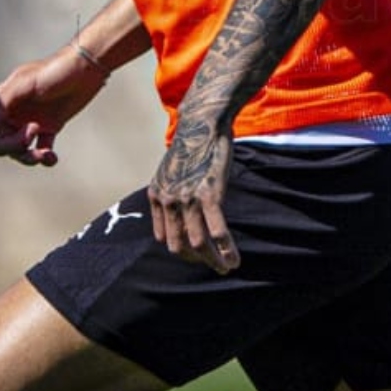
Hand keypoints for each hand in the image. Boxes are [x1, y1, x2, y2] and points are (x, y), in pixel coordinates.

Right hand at [0, 48, 107, 169]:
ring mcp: (30, 123)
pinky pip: (39, 151)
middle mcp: (12, 114)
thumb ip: (3, 104)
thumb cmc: (53, 71)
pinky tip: (52, 158)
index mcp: (0, 101)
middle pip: (0, 143)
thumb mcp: (24, 83)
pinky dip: (44, 158)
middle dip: (13, 145)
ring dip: (29, 156)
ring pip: (19, 151)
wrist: (85, 70)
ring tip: (45, 153)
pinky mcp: (49, 129)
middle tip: (33, 131)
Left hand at [148, 127, 238, 272]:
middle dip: (196, 260)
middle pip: (178, 246)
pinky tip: (234, 260)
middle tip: (212, 264)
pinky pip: (217, 232)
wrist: (204, 122)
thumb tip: (180, 209)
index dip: (180, 249)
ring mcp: (188, 199)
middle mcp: (168, 201)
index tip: (196, 253)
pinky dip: (226, 251)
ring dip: (213, 261)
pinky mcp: (209, 195)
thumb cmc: (193, 144)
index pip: (163, 237)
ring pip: (198, 244)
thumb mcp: (170, 170)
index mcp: (156, 195)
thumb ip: (171, 191)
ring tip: (226, 268)